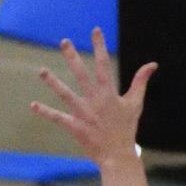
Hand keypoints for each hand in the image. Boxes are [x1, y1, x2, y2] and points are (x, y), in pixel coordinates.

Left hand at [31, 28, 156, 166]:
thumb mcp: (136, 103)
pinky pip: (57, 118)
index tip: (95, 30)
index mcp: (109, 93)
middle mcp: (95, 100)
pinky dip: (45, 112)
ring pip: (66, 94)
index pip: (103, 64)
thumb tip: (152, 64)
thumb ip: (141, 81)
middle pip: (82, 74)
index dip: (100, 46)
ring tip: (41, 70)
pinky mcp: (75, 126)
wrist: (118, 154)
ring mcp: (83, 113)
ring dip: (53, 82)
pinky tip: (33, 105)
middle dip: (73, 57)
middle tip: (63, 41)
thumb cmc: (127, 128)